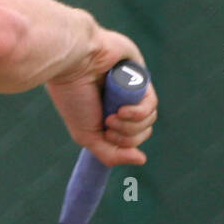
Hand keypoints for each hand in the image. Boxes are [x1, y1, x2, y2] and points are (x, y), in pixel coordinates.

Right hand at [46, 28, 157, 165]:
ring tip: (114, 116)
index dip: (123, 144)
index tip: (106, 134)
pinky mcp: (142, 76)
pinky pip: (151, 104)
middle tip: (109, 124)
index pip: (129, 139)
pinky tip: (123, 109)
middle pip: (141, 132)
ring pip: (149, 120)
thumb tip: (142, 160)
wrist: (72, 63)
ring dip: (132, 126)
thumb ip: (111, 154)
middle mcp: (121, 103)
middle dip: (127, 136)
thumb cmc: (73, 96)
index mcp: (106, 115)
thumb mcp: (87, 135)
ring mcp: (132, 90)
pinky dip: (138, 113)